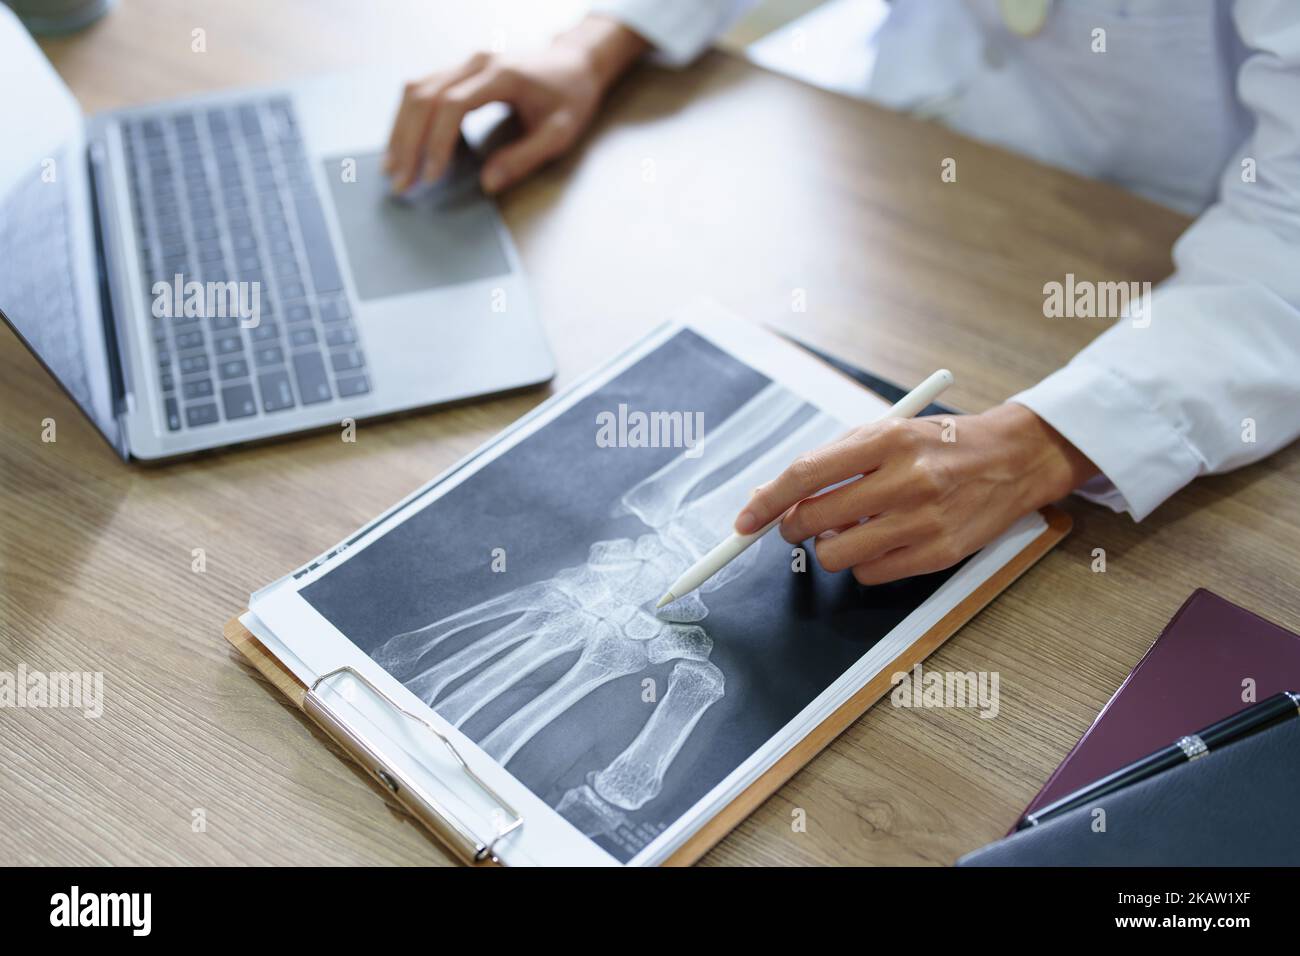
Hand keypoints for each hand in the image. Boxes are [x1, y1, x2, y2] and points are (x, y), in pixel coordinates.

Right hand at [385, 15, 646, 194]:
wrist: (576, 62)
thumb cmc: (571, 97)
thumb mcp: (559, 133)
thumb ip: (524, 158)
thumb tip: (487, 184)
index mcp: (501, 74)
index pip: (453, 105)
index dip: (436, 142)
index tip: (430, 178)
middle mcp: (476, 61)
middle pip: (424, 97)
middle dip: (408, 143)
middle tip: (401, 183)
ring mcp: (465, 62)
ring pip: (416, 90)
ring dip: (400, 130)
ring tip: (392, 169)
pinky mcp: (459, 69)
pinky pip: (423, 89)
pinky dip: (408, 119)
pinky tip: (403, 146)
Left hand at [734, 403, 1097, 584]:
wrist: (1013, 458)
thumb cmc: (939, 445)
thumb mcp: (886, 432)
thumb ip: (832, 461)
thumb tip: (772, 498)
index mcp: (886, 439)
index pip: (806, 475)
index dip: (767, 502)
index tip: (744, 522)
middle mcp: (905, 479)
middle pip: (815, 520)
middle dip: (793, 528)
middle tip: (798, 524)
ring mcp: (924, 520)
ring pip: (837, 555)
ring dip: (830, 548)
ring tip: (850, 529)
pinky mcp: (939, 553)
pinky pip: (869, 574)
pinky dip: (863, 563)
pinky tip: (880, 541)